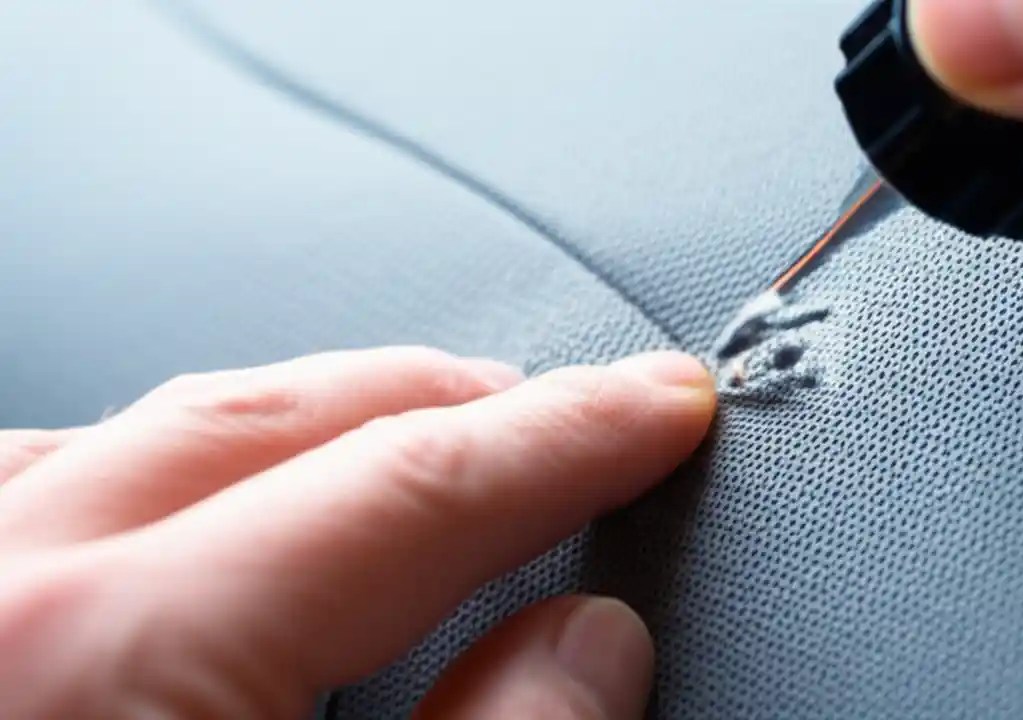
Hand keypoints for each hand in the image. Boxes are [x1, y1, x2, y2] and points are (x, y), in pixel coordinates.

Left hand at [0, 347, 716, 718]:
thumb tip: (588, 648)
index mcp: (106, 670)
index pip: (410, 486)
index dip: (565, 435)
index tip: (653, 404)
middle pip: (272, 420)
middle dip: (445, 401)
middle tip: (563, 410)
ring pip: (139, 434)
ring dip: (301, 421)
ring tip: (411, 430)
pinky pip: (34, 493)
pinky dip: (161, 474)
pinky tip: (214, 503)